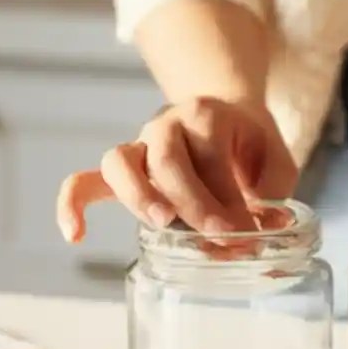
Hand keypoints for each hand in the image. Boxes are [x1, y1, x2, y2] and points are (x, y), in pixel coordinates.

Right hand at [57, 97, 295, 241]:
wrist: (221, 111)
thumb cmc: (247, 142)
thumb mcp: (274, 156)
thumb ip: (274, 190)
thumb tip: (268, 230)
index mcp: (205, 116)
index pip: (211, 157)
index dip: (229, 197)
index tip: (247, 233)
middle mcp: (165, 125)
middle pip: (167, 160)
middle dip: (194, 203)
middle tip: (218, 237)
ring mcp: (138, 146)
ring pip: (121, 163)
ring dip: (138, 196)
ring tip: (162, 225)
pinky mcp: (122, 171)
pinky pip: (85, 181)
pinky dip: (73, 204)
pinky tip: (74, 235)